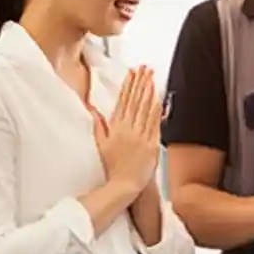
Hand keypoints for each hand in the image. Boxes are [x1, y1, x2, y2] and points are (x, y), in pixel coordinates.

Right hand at [92, 66, 161, 193]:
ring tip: (152, 77)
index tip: (132, 72)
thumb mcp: (101, 145)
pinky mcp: (152, 144)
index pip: (123, 101)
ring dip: (149, 91)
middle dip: (140, 82)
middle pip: (135, 101)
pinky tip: (159, 98)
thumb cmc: (113, 167)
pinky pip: (155, 124)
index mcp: (116, 129)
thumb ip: (99, 126)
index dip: (128, 85)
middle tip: (145, 68)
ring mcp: (141, 137)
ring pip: (145, 109)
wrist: (124, 185)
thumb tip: (93, 110)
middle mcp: (128, 130)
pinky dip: (157, 110)